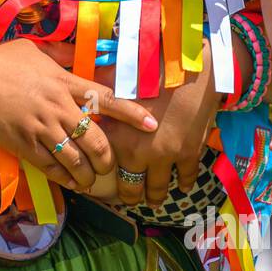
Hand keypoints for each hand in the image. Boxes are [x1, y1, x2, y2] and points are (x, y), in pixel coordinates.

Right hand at [0, 38, 157, 190]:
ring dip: (89, 174)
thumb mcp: (35, 50)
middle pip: (96, 139)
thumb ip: (59, 58)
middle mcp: (57, 107)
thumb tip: (75, 59)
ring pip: (76, 160)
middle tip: (111, 165)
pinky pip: (52, 168)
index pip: (106, 100)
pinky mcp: (24, 144)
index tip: (151, 124)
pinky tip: (73, 184)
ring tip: (93, 181)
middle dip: (109, 158)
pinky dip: (66, 179)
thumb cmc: (0, 60)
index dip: (131, 113)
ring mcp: (41, 128)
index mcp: (64, 82)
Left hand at [90, 39, 220, 208]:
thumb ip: (98, 97)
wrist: (188, 68)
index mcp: (117, 137)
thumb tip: (81, 98)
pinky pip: (186, 177)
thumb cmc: (148, 69)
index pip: (103, 168)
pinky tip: (181, 187)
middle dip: (129, 196)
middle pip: (131, 188)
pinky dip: (184, 184)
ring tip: (152, 201)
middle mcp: (139, 153)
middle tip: (128, 199)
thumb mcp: (114, 82)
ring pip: (158, 189)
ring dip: (154, 197)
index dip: (99, 178)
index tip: (97, 182)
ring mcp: (166, 156)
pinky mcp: (189, 153)